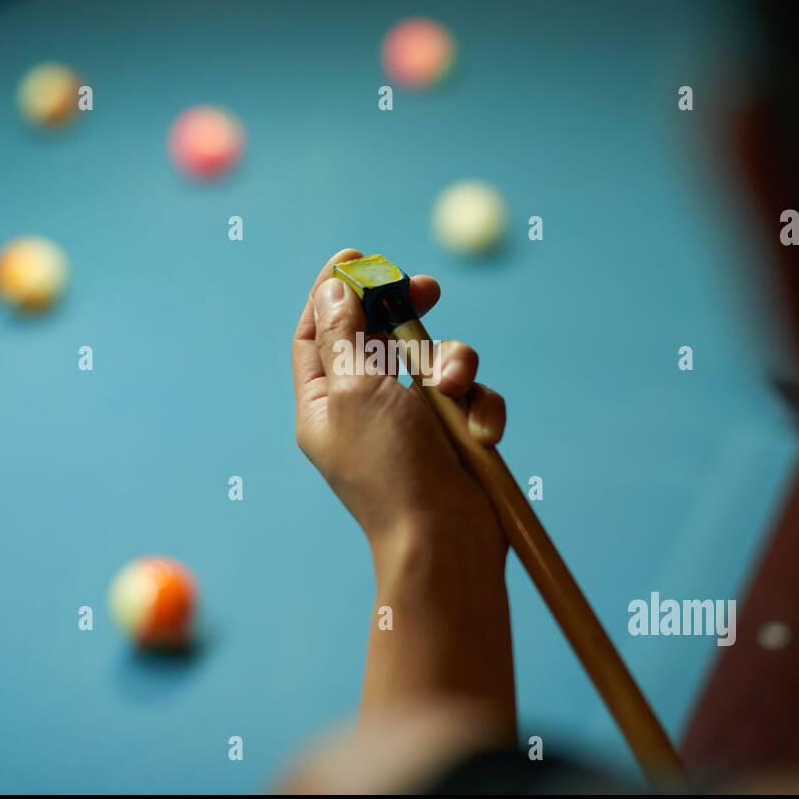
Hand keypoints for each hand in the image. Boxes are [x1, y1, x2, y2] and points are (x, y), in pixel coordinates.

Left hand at [291, 249, 507, 577]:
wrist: (446, 543)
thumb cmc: (392, 470)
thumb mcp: (357, 391)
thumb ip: (346, 334)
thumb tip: (332, 287)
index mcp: (325, 403)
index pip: (318, 332)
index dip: (335, 291)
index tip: (357, 255)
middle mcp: (365, 409)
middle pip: (380, 336)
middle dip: (405, 310)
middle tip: (426, 287)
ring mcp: (413, 424)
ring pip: (435, 359)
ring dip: (453, 363)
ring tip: (451, 390)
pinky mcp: (455, 436)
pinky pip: (471, 397)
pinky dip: (479, 407)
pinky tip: (479, 432)